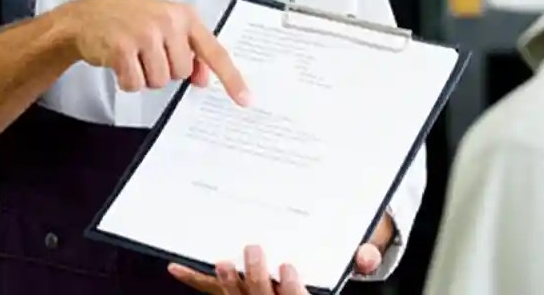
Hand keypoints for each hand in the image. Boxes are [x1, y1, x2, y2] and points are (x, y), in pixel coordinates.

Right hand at [51, 0, 251, 105]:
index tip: (245, 98)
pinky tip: (119, 62)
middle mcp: (167, 21)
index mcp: (183, 15)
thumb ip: (188, 48)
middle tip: (147, 54)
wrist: (85, 16)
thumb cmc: (128, 20)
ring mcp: (145, 33)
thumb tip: (204, 78)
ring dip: (145, 77)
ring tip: (132, 56)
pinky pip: (136, 84)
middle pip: (182, 73)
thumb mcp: (164, 26)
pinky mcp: (123, 47)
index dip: (231, 78)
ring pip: (160, 82)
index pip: (214, 51)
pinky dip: (126, 81)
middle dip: (165, 71)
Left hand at [167, 215, 392, 294]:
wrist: (311, 273)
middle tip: (254, 252)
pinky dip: (194, 279)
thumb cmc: (331, 258)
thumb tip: (367, 257)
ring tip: (221, 262)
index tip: (289, 268)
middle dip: (256, 279)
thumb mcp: (354, 253)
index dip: (293, 290)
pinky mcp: (234, 292)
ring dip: (226, 283)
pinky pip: (212, 291)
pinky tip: (176, 266)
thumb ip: (365, 254)